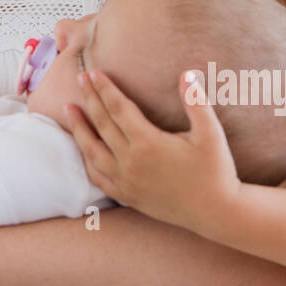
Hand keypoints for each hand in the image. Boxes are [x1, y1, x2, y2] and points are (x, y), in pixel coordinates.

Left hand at [64, 68, 240, 231]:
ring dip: (79, 128)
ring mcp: (126, 181)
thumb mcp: (211, 134)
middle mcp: (131, 162)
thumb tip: (186, 74)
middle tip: (80, 78)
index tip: (94, 72)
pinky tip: (83, 149)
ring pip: (93, 151)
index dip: (105, 89)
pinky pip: (98, 177)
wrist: (216, 213)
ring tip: (69, 109)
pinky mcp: (128, 196)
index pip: (119, 108)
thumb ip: (196, 102)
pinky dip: (87, 160)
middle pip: (103, 124)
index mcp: (148, 143)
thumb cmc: (215, 171)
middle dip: (90, 99)